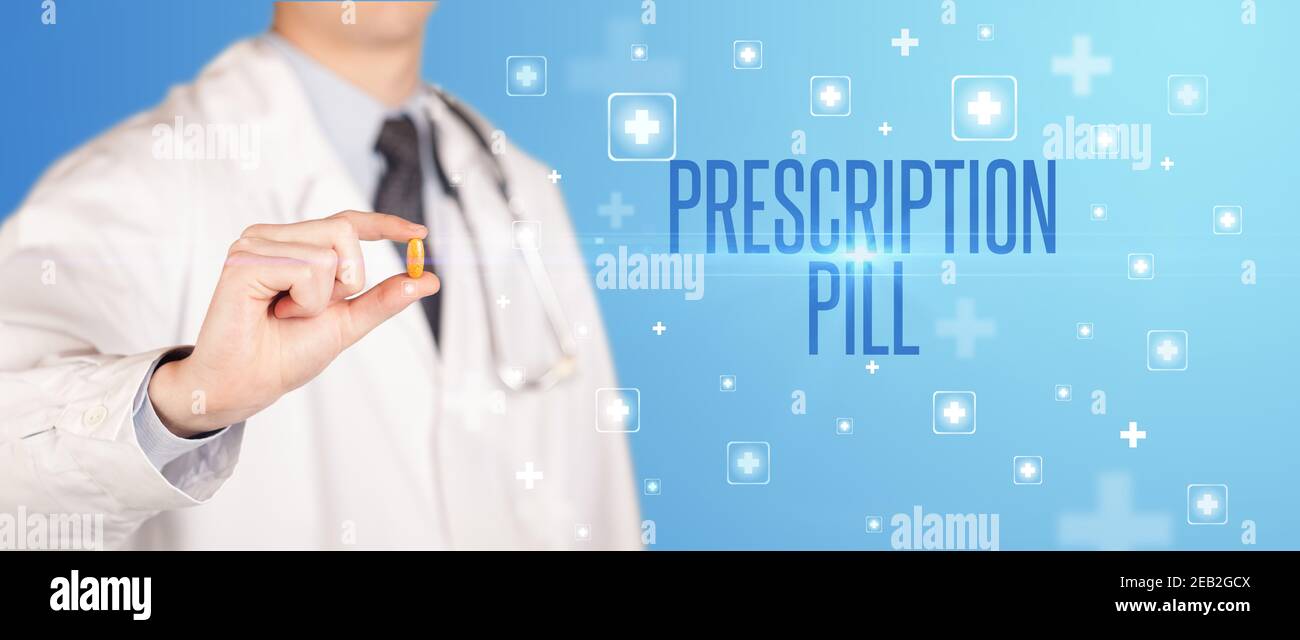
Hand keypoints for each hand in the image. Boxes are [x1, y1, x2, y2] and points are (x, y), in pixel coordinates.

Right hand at [149, 211, 437, 435]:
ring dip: (321, 297)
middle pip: (344, 230)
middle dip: (346, 280)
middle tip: (309, 308)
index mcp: (294, 246)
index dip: (384, 224)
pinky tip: (275, 312)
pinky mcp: (244, 260)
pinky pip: (306, 269)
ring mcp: (255, 244)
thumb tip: (429, 280)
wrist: (246, 385)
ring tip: (287, 313)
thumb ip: (383, 299)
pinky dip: (304, 300)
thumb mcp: (347, 323)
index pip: (346, 222)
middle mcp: (273, 237)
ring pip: (328, 253)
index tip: (420, 234)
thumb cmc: (284, 355)